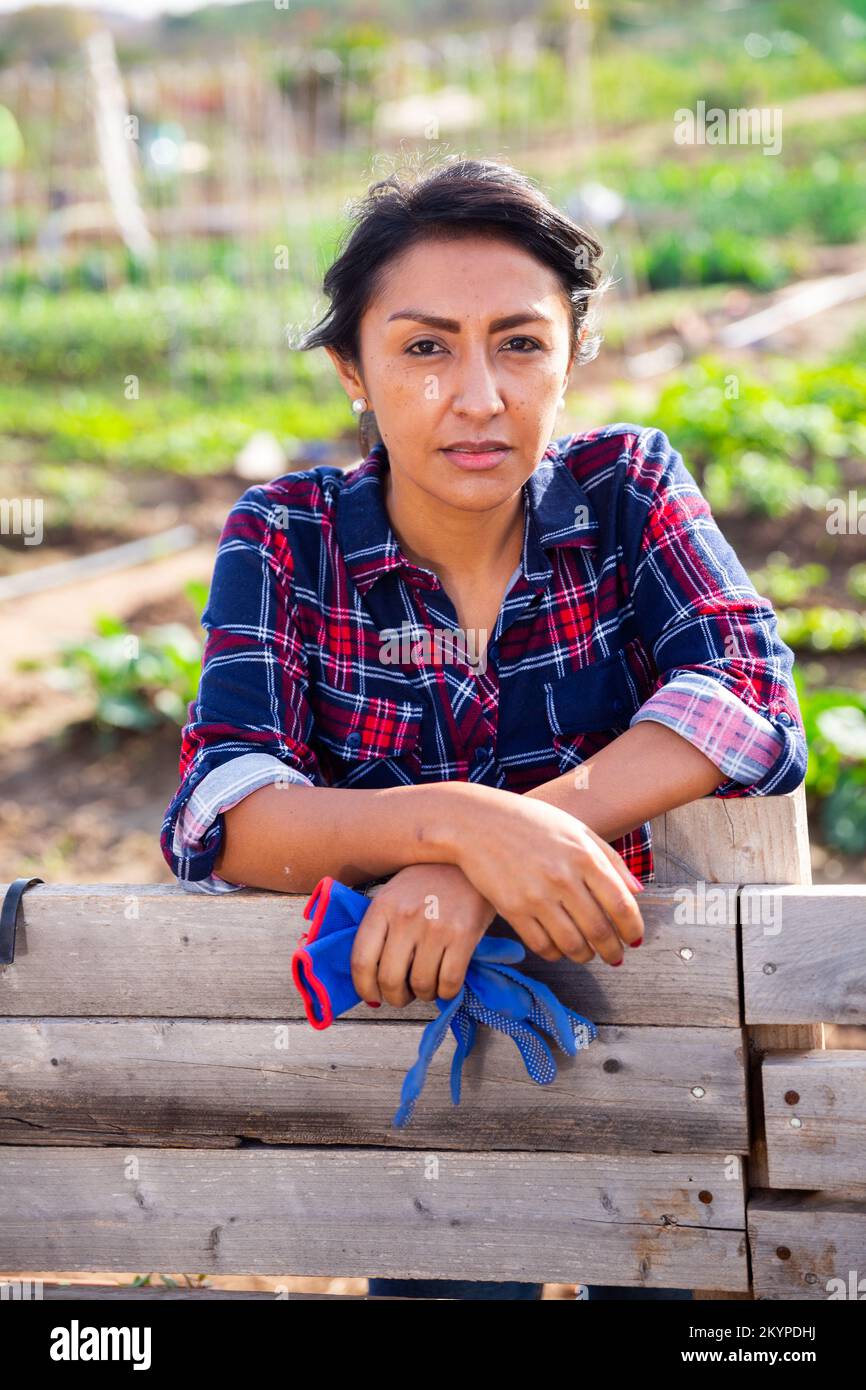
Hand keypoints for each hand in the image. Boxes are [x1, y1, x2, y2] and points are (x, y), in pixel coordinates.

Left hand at [350, 862, 496, 1007]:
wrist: (471, 858)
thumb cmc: (430, 879)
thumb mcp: (394, 892)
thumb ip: (380, 927)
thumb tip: (370, 973)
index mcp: (383, 906)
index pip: (361, 960)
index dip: (364, 987)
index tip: (372, 996)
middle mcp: (406, 917)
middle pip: (390, 979)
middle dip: (396, 998)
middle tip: (402, 996)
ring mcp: (435, 927)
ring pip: (422, 985)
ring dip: (424, 994)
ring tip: (428, 985)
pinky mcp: (464, 935)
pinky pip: (449, 982)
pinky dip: (446, 992)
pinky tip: (446, 983)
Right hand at [453, 789, 643, 965]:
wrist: (475, 821)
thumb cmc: (531, 822)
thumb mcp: (577, 830)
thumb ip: (611, 860)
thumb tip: (637, 893)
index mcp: (584, 856)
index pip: (622, 905)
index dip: (633, 929)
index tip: (635, 939)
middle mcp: (562, 878)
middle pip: (599, 931)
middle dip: (613, 951)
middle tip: (615, 957)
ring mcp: (536, 895)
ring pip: (572, 945)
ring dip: (585, 956)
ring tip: (587, 954)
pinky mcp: (511, 909)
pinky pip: (541, 946)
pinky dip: (555, 954)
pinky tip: (559, 949)